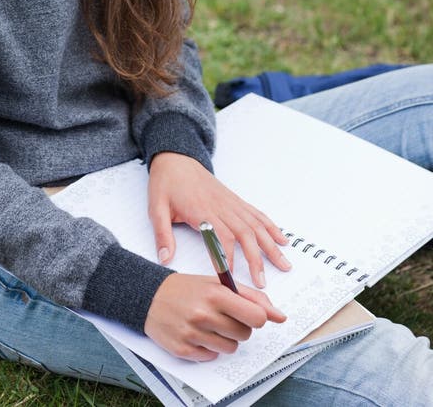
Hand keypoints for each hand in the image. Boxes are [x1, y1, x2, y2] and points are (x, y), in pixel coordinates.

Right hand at [144, 273, 285, 360]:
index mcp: (216, 294)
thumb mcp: (217, 283)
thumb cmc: (187, 288)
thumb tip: (279, 315)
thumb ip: (250, 296)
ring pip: (231, 348)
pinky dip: (209, 347)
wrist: (150, 297)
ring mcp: (193, 333)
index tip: (250, 314)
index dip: (257, 317)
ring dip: (225, 338)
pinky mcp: (184, 350)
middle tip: (223, 316)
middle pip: (245, 334)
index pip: (256, 316)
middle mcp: (205, 314)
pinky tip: (197, 333)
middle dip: (239, 327)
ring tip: (209, 324)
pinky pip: (212, 356)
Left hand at [148, 152, 290, 287]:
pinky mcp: (234, 200)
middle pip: (244, 234)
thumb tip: (165, 258)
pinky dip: (270, 226)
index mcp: (201, 210)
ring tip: (284, 263)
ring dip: (270, 245)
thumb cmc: (166, 183)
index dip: (227, 259)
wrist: (176, 158)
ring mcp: (230, 202)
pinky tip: (281, 238)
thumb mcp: (156, 208)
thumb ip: (162, 234)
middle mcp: (221, 206)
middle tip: (262, 282)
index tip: (229, 278)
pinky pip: (256, 213)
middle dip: (256, 259)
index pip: (220, 237)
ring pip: (255, 225)